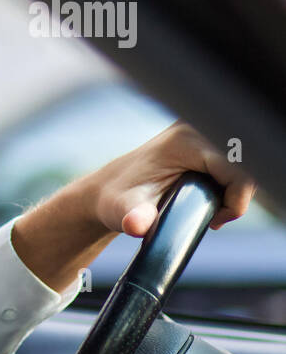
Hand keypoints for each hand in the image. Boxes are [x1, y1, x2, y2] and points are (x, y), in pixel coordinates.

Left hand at [83, 120, 256, 236]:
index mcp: (185, 140)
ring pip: (245, 162)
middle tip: (213, 216)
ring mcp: (200, 129)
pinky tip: (213, 196)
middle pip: (247, 164)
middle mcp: (195, 128)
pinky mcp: (203, 137)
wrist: (107, 190)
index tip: (214, 221)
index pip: (238, 170)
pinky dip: (232, 181)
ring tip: (211, 210)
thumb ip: (134, 219)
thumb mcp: (125, 211)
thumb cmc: (116, 201)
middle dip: (238, 195)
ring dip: (236, 188)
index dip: (237, 200)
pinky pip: (236, 160)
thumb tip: (137, 226)